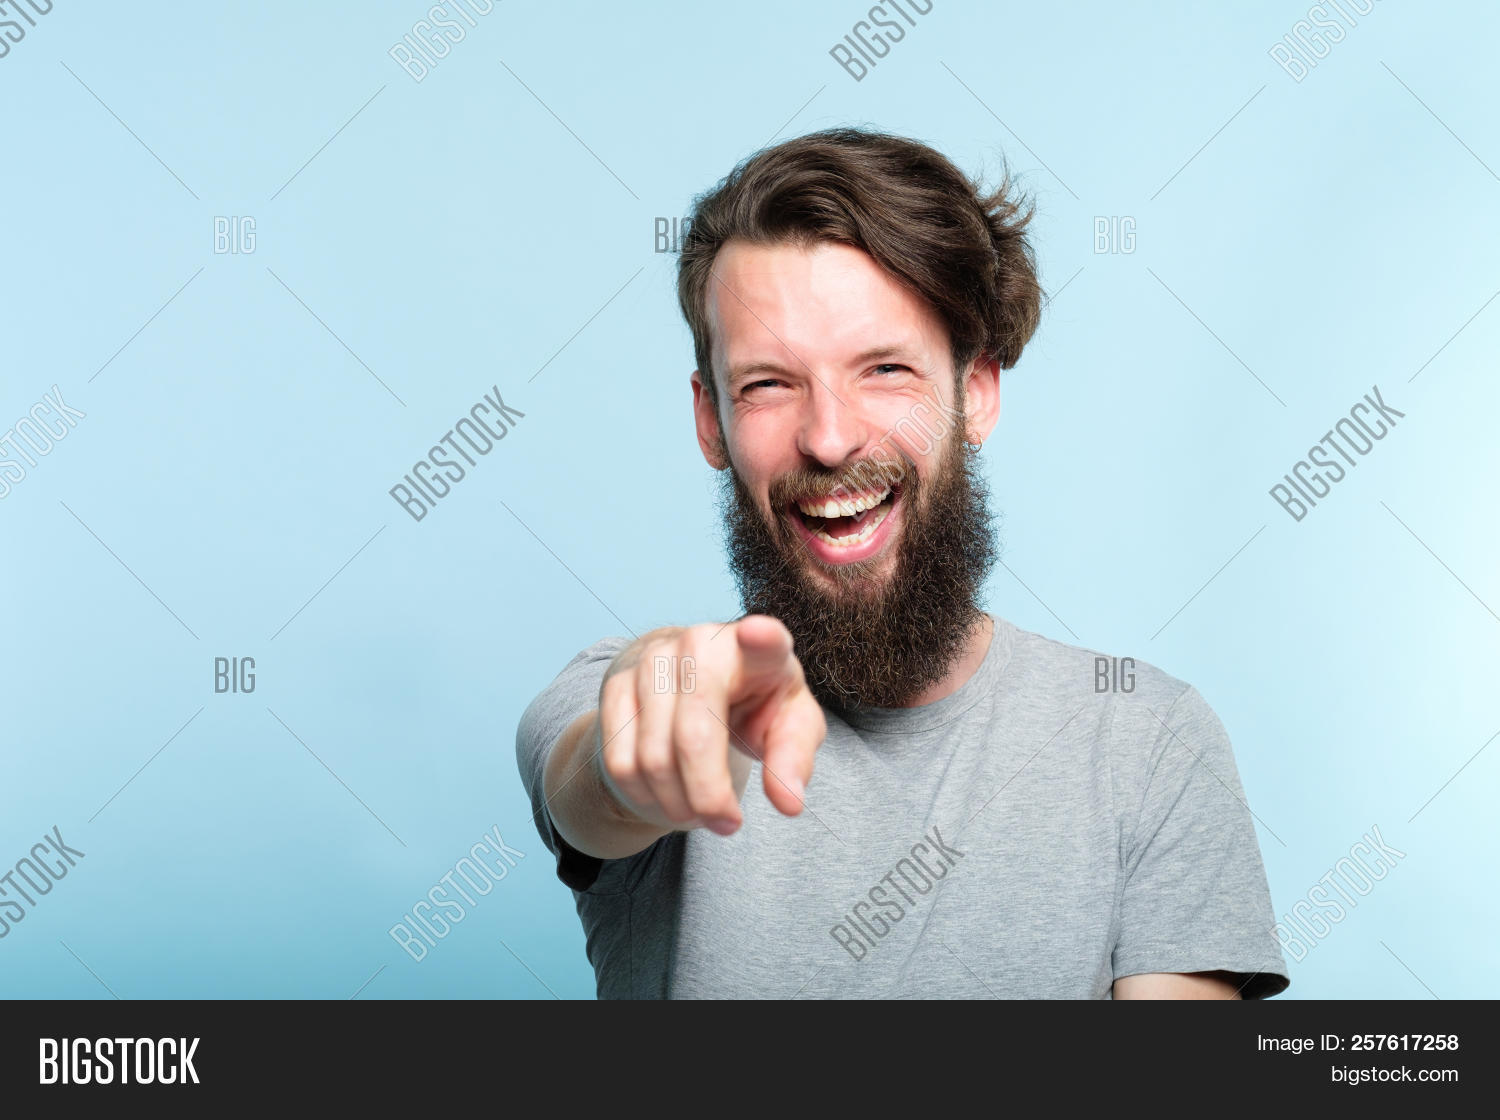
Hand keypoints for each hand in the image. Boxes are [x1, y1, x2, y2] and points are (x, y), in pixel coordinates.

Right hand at [595, 615, 826, 835]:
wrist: (691, 680)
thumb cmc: (754, 704)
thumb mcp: (789, 727)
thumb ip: (793, 760)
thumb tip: (788, 803)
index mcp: (759, 650)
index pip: (764, 639)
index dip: (762, 637)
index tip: (758, 634)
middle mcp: (700, 643)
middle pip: (694, 736)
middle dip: (708, 796)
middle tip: (728, 824)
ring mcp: (651, 660)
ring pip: (652, 759)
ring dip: (677, 804)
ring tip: (700, 811)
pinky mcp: (616, 683)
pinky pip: (620, 762)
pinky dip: (645, 796)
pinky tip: (668, 796)